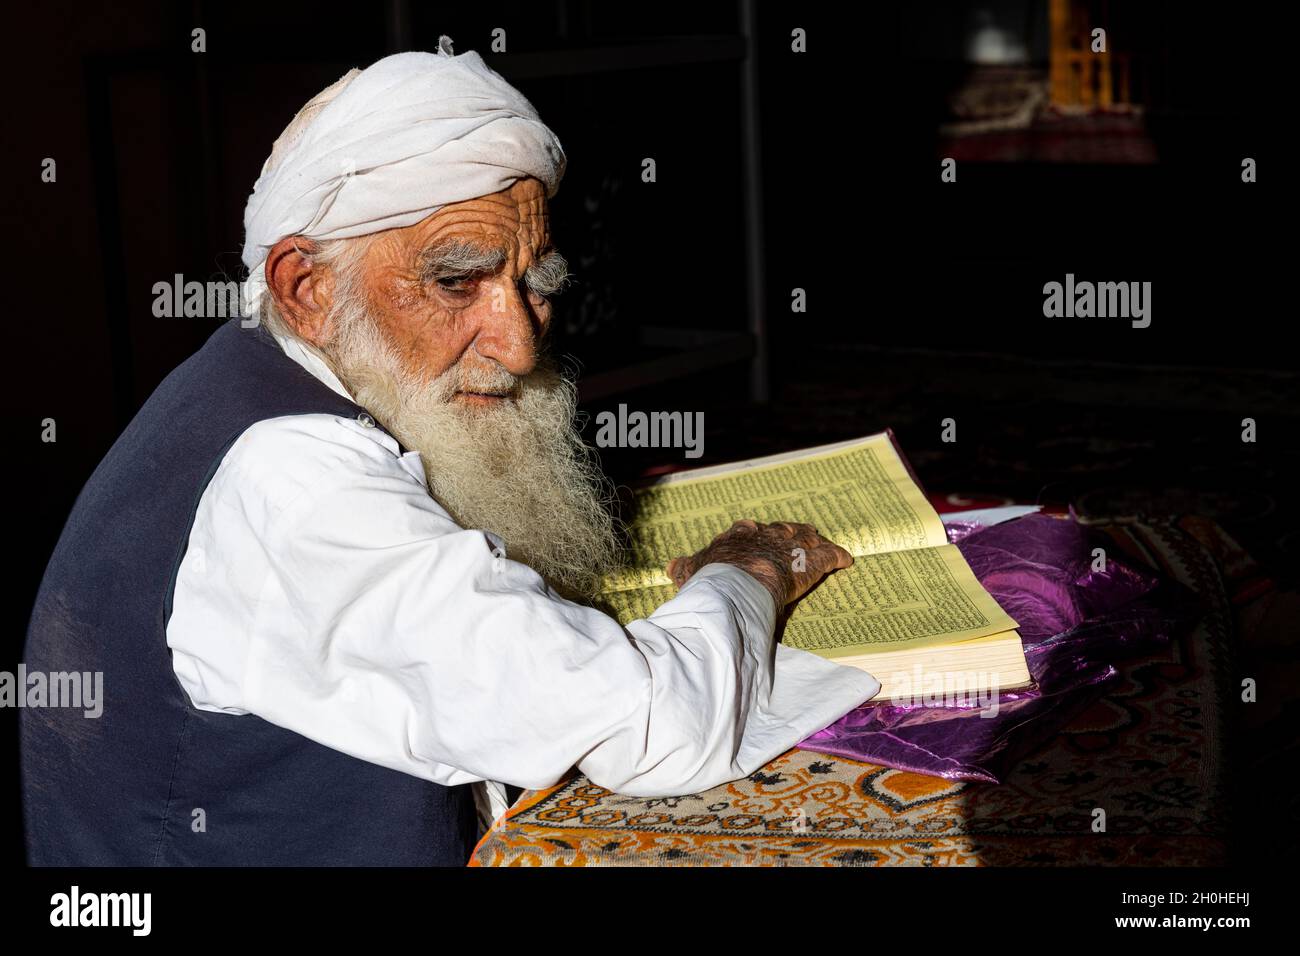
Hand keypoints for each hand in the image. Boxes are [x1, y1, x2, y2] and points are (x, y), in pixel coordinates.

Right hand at [665, 519, 853, 610]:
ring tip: (822, 544)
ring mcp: (791, 545)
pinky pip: (830, 555)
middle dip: (789, 534)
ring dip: (815, 542)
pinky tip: (845, 559)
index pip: (752, 530)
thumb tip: (671, 566)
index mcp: (740, 535)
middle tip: (797, 538)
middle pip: (782, 529)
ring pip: (807, 537)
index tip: (761, 538)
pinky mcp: (812, 561)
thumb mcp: (692, 571)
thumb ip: (685, 568)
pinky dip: (838, 557)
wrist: (738, 583)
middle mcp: (767, 533)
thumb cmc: (714, 577)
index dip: (758, 535)